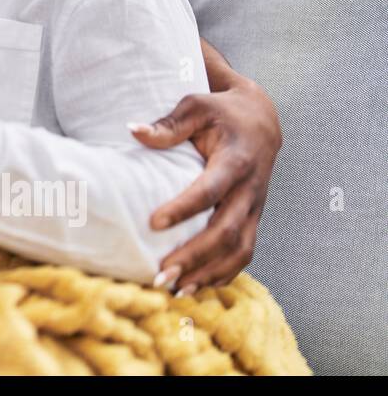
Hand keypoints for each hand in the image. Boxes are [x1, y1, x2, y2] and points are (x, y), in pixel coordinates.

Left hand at [130, 43, 281, 294]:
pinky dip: (223, 274)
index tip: (153, 223)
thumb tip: (133, 130)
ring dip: (209, 273)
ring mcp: (255, 208)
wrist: (262, 119)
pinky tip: (197, 287)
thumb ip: (168, 123)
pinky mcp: (254, 219)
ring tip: (176, 290)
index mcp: (236, 160)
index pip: (211, 190)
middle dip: (195, 256)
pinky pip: (245, 253)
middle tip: (161, 273)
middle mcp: (249, 189)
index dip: (185, 208)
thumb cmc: (221, 112)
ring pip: (240, 250)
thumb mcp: (196, 106)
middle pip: (227, 231)